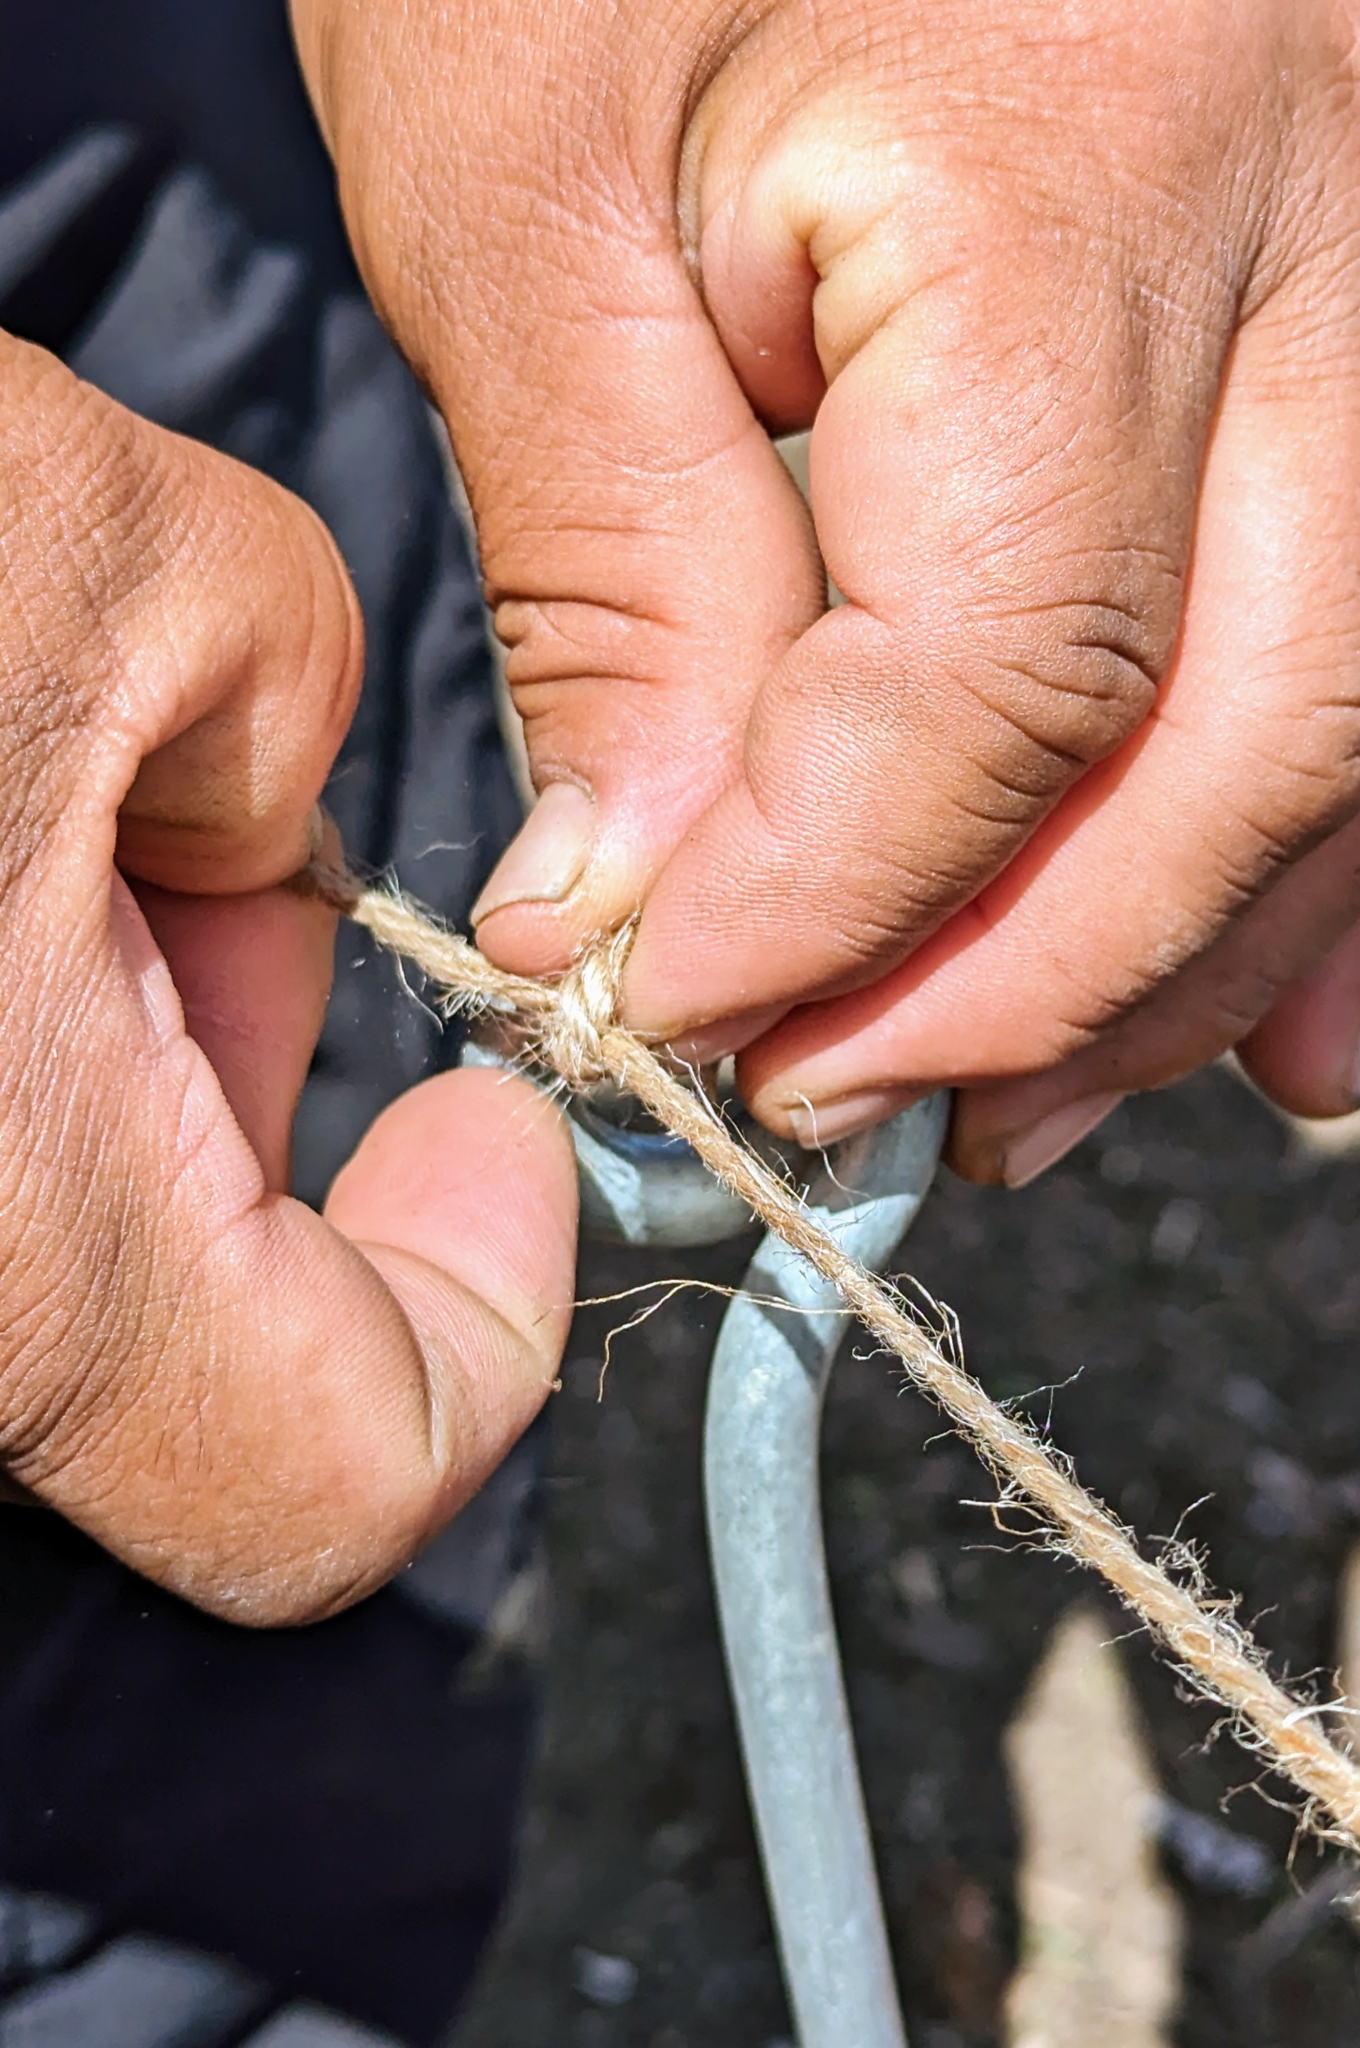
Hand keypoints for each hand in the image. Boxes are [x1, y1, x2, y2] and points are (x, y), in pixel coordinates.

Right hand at [0, 337, 574, 1619]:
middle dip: (236, 1101)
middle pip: (176, 1348)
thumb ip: (270, 720)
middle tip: (194, 857)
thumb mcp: (86, 543)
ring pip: (28, 1261)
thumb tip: (230, 840)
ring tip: (22, 799)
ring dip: (86, 1064)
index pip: (340, 1479)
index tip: (488, 1131)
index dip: (480, 1304)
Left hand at [295, 0, 1359, 1179]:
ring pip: (1357, 727)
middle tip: (832, 1107)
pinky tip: (1242, 1019)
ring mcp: (1347, 275)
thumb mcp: (520, 217)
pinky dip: (1299, 859)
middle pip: (1240, 745)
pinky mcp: (1322, 326)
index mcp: (1078, 176)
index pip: (1011, 680)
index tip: (667, 1011)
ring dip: (1176, 968)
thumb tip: (648, 910)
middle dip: (1027, 987)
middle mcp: (1291, 231)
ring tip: (1010, 1115)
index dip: (836, 901)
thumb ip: (617, 586)